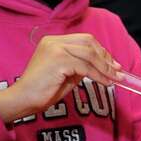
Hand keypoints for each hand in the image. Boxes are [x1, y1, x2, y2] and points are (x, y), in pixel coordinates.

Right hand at [0, 34, 120, 122]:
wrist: (23, 100)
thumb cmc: (43, 90)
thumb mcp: (66, 74)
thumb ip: (80, 66)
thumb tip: (101, 66)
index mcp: (54, 41)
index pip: (84, 40)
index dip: (101, 51)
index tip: (112, 63)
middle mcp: (54, 41)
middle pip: (89, 42)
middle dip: (105, 57)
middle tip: (117, 70)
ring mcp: (55, 49)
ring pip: (89, 54)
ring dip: (105, 67)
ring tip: (115, 78)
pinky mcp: (58, 60)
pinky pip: (85, 67)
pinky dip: (98, 75)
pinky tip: (105, 82)